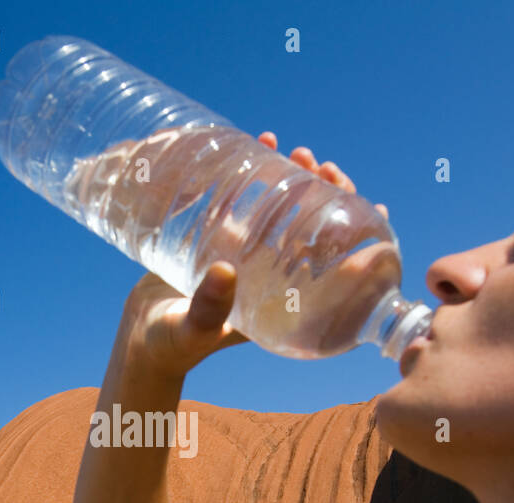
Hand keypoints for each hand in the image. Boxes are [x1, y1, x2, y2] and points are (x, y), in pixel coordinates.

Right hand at [117, 130, 373, 375]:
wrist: (142, 341)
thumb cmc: (173, 346)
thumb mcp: (194, 330)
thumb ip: (209, 308)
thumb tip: (225, 271)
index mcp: (284, 300)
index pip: (334, 263)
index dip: (358, 234)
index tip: (372, 204)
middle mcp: (271, 274)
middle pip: (312, 225)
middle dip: (321, 189)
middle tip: (313, 162)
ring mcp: (246, 254)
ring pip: (280, 207)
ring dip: (288, 175)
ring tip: (280, 146)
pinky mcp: (218, 240)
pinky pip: (243, 202)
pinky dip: (248, 173)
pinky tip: (250, 146)